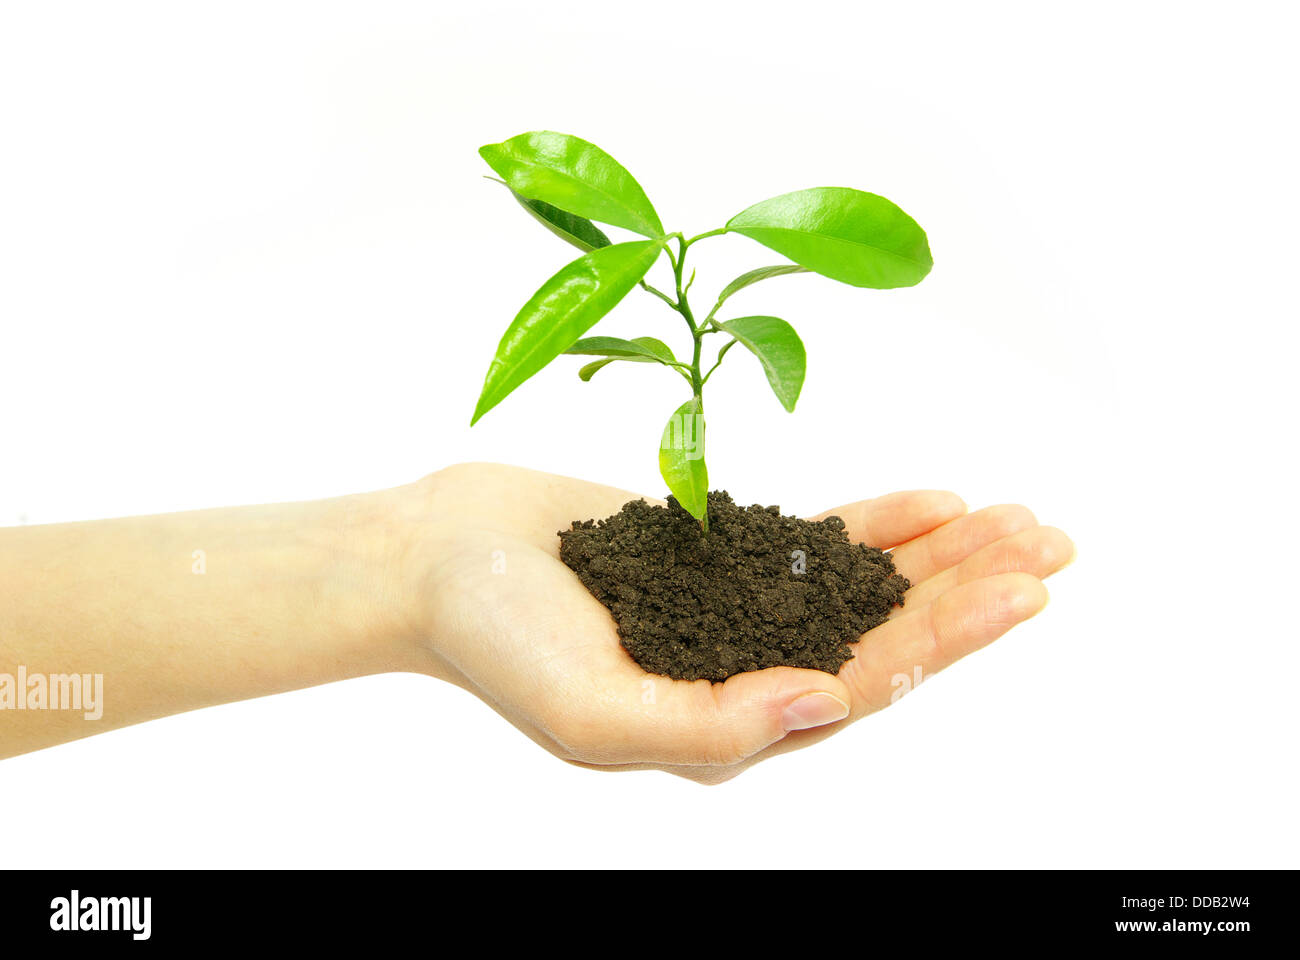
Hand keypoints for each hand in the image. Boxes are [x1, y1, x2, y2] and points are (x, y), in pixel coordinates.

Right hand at [397, 463, 1073, 783]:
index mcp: (728, 726)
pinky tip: (934, 500)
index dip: (944, 641)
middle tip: (1052, 549)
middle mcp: (746, 671)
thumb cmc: (497, 643)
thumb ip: (709, 730)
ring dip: (942, 555)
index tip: (1019, 594)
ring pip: (862, 586)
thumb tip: (823, 707)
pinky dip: (875, 524)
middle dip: (969, 593)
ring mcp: (737, 609)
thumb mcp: (592, 714)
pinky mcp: (719, 554)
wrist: (439, 559)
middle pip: (883, 634)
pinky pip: (813, 541)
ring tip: (1023, 520)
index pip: (861, 686)